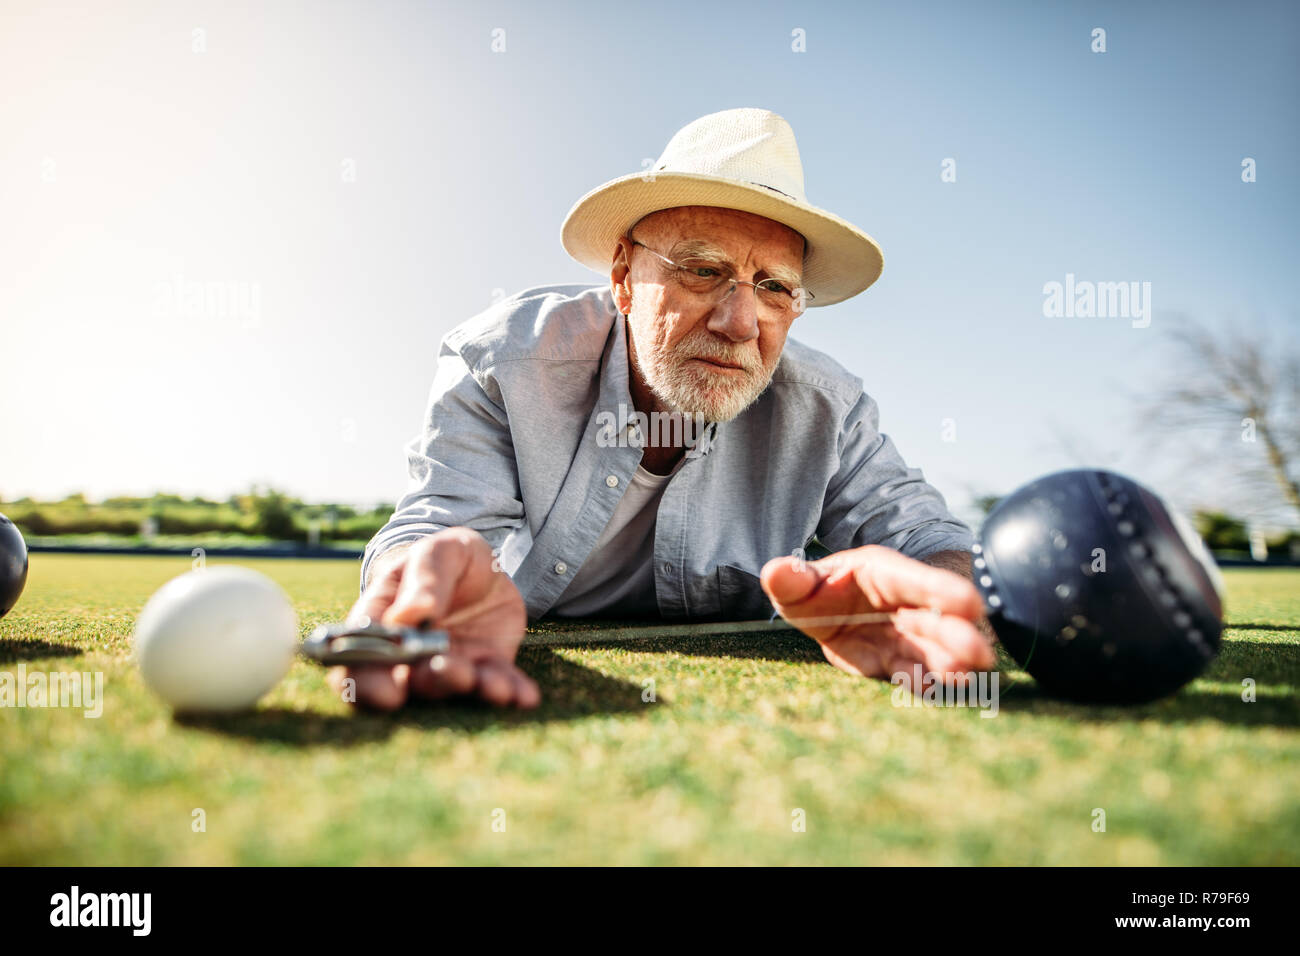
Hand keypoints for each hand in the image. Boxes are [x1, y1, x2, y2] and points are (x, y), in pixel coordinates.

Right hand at [328, 528, 538, 710]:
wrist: (484, 567)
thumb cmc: (445, 558)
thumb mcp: (438, 552)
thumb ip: (424, 578)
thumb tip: (410, 614)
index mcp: (383, 624)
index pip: (359, 661)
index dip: (366, 684)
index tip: (388, 692)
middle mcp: (410, 654)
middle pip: (408, 683)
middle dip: (430, 685)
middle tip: (452, 672)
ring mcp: (449, 664)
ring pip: (455, 687)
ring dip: (472, 689)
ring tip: (495, 686)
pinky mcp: (485, 668)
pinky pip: (497, 685)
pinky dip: (511, 693)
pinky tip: (525, 697)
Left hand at [760, 545, 994, 686]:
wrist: (823, 613)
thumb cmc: (818, 590)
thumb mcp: (801, 583)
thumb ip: (792, 579)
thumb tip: (775, 571)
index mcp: (885, 575)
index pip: (916, 581)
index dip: (943, 590)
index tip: (971, 603)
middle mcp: (905, 606)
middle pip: (937, 621)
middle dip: (958, 636)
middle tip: (979, 655)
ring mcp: (906, 637)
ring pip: (934, 651)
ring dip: (951, 666)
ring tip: (965, 680)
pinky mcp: (898, 665)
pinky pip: (915, 675)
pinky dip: (926, 684)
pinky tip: (934, 692)